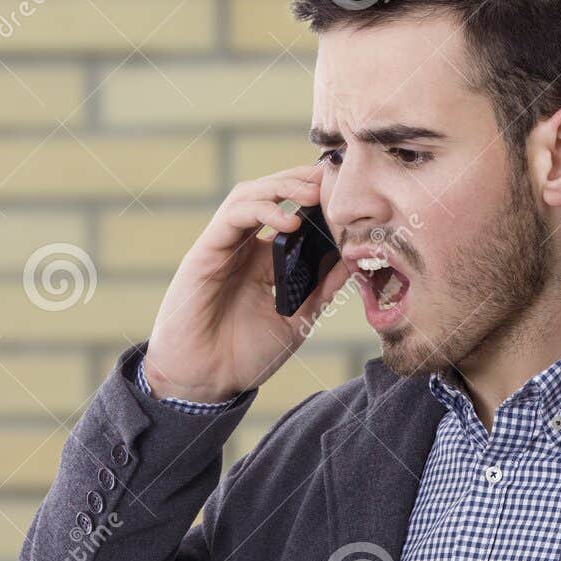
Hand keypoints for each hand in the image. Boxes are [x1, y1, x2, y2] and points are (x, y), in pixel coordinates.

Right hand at [144, 163, 351, 401]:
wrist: (207, 382)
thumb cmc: (245, 354)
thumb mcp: (298, 319)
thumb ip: (322, 289)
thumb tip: (354, 259)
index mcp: (266, 260)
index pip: (291, 212)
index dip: (315, 196)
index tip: (347, 191)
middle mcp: (244, 246)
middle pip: (271, 194)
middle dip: (302, 180)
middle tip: (333, 178)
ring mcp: (225, 246)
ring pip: (250, 195)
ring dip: (282, 187)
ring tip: (314, 192)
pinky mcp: (206, 252)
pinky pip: (232, 217)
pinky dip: (261, 210)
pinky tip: (289, 220)